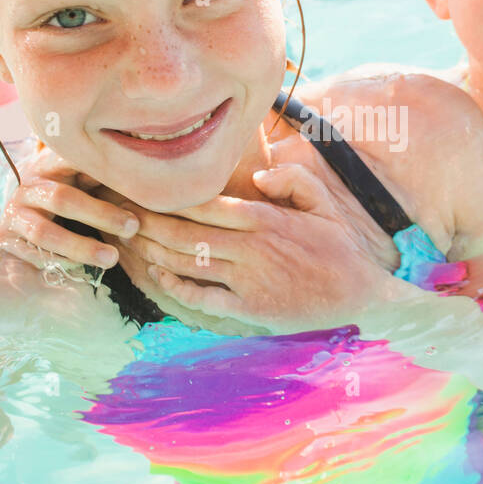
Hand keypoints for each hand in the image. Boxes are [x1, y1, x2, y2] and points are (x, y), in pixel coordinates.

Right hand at [0, 147, 138, 269]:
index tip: (132, 179)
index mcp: (49, 164)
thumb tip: (148, 179)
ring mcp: (13, 212)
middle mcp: (27, 185)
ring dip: (82, 247)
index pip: (71, 160)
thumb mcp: (80, 180)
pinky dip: (60, 262)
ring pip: (46, 233)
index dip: (99, 168)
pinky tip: (83, 269)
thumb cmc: (66, 195)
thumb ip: (101, 177)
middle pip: (64, 199)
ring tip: (112, 258)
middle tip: (133, 227)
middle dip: (101, 214)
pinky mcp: (4, 239)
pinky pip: (34, 255)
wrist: (16, 217)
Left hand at [104, 164, 405, 330]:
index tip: (142, 188)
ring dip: (154, 251)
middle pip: (184, 231)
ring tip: (130, 240)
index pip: (203, 201)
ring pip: (188, 261)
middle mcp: (250, 246)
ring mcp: (248, 279)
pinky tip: (158, 275)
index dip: (167, 195)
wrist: (362, 297)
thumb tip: (257, 175)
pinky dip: (176, 286)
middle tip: (120, 212)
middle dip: (148, 221)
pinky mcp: (249, 308)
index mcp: (264, 217)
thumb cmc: (340, 249)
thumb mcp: (324, 204)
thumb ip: (292, 180)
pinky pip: (202, 296)